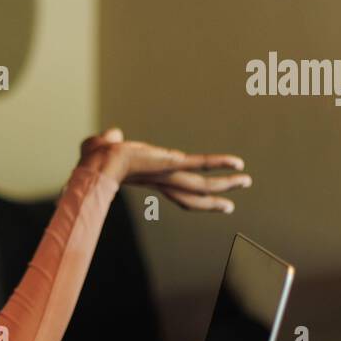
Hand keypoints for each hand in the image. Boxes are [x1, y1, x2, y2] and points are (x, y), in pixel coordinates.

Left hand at [78, 127, 250, 212]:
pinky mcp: (172, 164)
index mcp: (150, 178)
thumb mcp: (104, 147)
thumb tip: (112, 134)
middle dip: (212, 201)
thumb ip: (111, 140)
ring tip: (246, 181)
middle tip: (231, 205)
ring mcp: (169, 174)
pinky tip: (238, 163)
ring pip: (202, 184)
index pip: (175, 191)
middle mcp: (162, 181)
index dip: (190, 197)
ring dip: (226, 183)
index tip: (204, 201)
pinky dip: (220, 162)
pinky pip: (200, 162)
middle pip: (192, 196)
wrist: (96, 163)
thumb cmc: (94, 157)